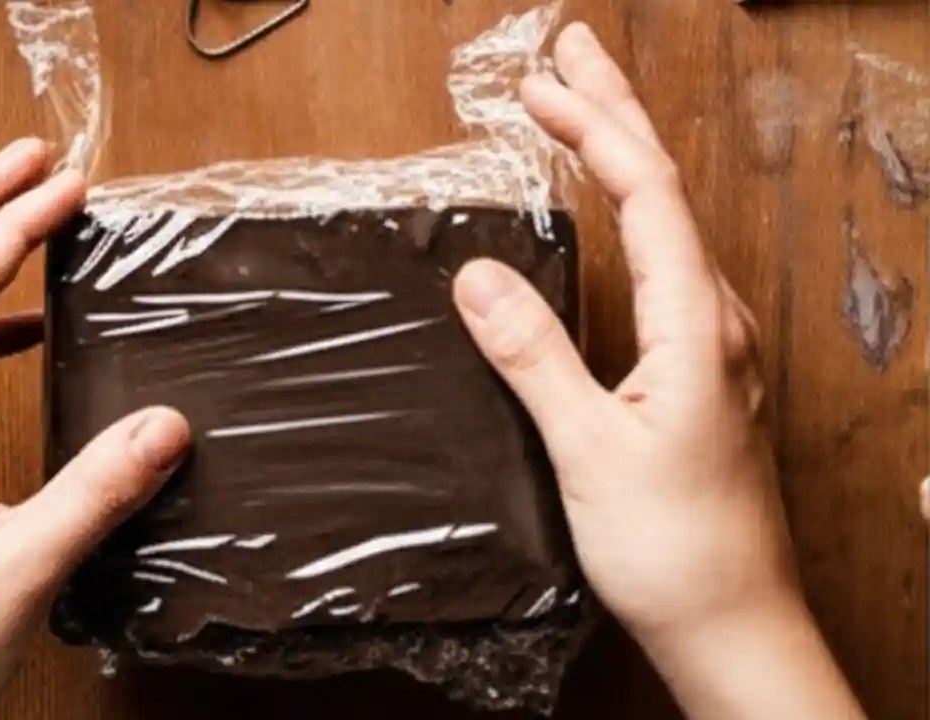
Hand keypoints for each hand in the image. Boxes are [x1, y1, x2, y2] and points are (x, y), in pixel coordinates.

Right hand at [453, 24, 861, 718]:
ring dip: (625, 154)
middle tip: (568, 49)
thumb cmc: (673, 547)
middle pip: (666, 188)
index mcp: (697, 327)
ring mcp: (713, 345)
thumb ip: (534, 356)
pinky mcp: (698, 371)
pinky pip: (665, 263)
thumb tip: (480, 275)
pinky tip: (617, 218)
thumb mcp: (587, 448)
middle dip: (615, 110)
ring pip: (668, 221)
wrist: (730, 623)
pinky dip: (632, 213)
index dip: (594, 129)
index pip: (648, 195)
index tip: (536, 86)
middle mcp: (717, 322)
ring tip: (584, 108)